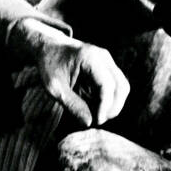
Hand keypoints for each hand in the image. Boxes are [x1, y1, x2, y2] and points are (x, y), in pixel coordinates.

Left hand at [11, 19, 129, 127]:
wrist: (49, 47)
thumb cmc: (49, 65)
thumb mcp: (55, 87)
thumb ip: (72, 105)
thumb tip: (89, 123)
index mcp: (90, 58)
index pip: (107, 85)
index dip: (105, 106)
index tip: (96, 121)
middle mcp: (103, 57)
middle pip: (121, 86)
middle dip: (112, 108)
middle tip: (97, 120)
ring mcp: (107, 61)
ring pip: (122, 87)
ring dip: (113, 104)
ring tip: (95, 114)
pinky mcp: (107, 67)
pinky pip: (116, 86)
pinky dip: (109, 99)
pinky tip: (93, 105)